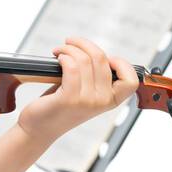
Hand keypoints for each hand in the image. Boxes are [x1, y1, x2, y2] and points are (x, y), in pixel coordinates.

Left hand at [18, 36, 137, 146]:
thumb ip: (95, 77)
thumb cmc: (60, 106)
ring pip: (84, 59)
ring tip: (60, 50)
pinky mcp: (69, 99)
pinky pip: (71, 66)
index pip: (131, 80)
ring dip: (69, 48)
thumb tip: (92, 51)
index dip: (121, 63)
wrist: (40, 128)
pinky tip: (58, 58)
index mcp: (111, 100)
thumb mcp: (85, 92)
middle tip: (69, 42)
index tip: (104, 57)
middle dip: (83, 44)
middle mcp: (103, 102)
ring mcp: (87, 101)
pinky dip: (64, 56)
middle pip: (101, 59)